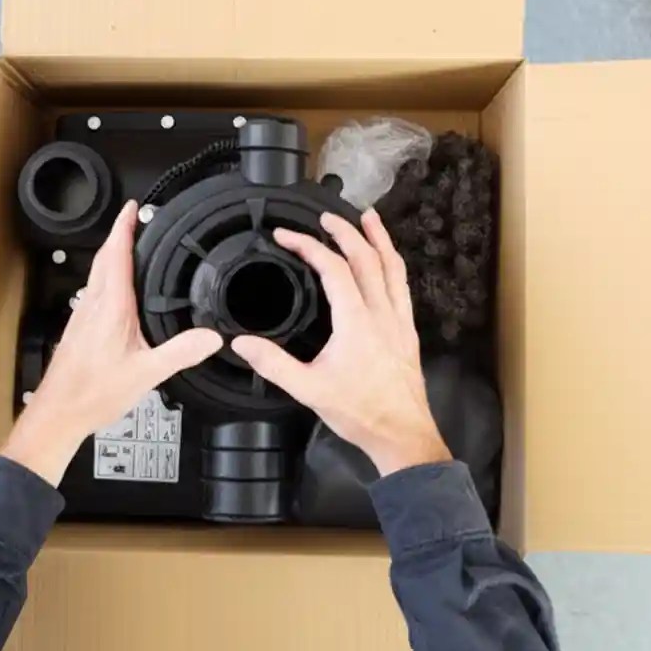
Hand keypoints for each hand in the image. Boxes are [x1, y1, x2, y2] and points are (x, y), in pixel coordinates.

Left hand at [0, 201, 222, 484]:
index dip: (125, 227)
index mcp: (110, 308)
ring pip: (96, 274)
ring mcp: (82, 316)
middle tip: (133, 219)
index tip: (133, 208)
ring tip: (127, 247)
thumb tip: (210, 337)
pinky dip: (106, 277)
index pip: (116, 254)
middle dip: (119, 234)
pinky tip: (115, 291)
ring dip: (111, 254)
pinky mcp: (79, 329)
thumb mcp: (146, 374)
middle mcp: (93, 306)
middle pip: (104, 257)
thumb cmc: (92, 393)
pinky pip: (94, 292)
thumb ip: (180, 352)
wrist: (59, 413)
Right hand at [231, 210, 450, 476]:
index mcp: (356, 322)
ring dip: (379, 239)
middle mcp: (381, 314)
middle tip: (326, 217)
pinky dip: (393, 265)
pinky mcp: (408, 332)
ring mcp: (399, 321)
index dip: (308, 246)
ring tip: (370, 218)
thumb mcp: (308, 390)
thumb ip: (273, 364)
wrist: (402, 434)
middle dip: (345, 231)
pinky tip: (389, 262)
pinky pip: (402, 286)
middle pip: (366, 257)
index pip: (332, 268)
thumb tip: (243, 344)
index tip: (286, 236)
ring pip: (392, 267)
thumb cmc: (361, 413)